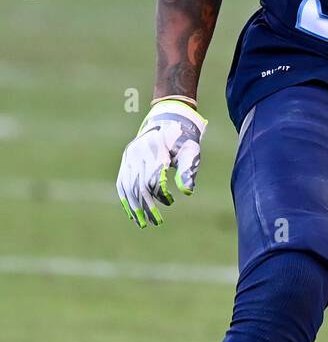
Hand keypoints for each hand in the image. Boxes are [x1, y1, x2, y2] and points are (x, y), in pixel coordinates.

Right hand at [116, 99, 206, 227]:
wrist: (168, 118)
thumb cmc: (183, 138)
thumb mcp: (190, 151)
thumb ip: (187, 170)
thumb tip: (187, 192)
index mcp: (154, 151)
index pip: (152, 179)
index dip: (160, 194)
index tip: (171, 201)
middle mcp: (138, 154)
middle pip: (138, 186)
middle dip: (146, 207)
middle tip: (156, 222)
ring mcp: (129, 157)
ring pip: (127, 187)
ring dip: (134, 207)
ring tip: (142, 223)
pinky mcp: (126, 160)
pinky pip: (122, 183)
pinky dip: (126, 199)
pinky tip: (132, 212)